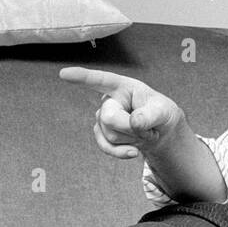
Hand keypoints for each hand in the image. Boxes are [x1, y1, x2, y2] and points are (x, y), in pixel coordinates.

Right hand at [59, 67, 184, 159]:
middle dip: (131, 128)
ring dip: (133, 139)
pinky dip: (122, 152)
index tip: (64, 74)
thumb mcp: (163, 111)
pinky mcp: (102, 134)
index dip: (83, 77)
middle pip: (109, 117)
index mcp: (124, 87)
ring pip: (110, 135)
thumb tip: (134, 122)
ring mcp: (103, 118)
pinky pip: (106, 147)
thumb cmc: (161, 114)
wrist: (160, 132)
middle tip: (149, 128)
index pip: (102, 81)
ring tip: (145, 133)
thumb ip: (151, 115)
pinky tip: (133, 152)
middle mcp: (110, 100)